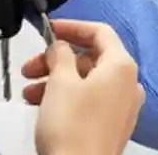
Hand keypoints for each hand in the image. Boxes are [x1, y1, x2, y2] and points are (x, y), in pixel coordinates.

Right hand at [25, 20, 144, 154]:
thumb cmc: (73, 129)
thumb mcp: (60, 81)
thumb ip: (60, 55)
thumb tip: (59, 46)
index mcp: (121, 67)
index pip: (100, 32)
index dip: (72, 27)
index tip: (50, 29)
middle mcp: (128, 85)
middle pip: (90, 58)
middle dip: (56, 60)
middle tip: (31, 67)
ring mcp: (121, 107)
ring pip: (86, 81)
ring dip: (56, 80)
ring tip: (29, 92)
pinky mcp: (111, 126)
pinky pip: (88, 101)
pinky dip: (66, 97)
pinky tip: (42, 106)